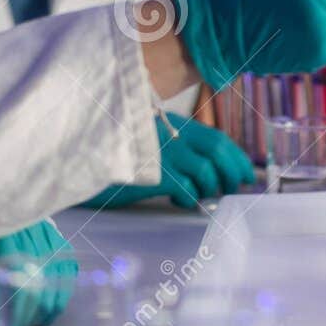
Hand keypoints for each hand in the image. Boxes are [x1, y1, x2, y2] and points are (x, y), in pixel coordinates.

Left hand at [0, 218, 75, 325]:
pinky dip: (53, 302)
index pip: (4, 278)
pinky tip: (35, 313)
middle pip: (33, 285)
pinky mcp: (58, 242)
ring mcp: (47, 235)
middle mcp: (28, 228)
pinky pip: (65, 278)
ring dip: (34, 315)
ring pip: (52, 285)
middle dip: (15, 320)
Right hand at [84, 112, 254, 208]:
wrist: (78, 155)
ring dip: (210, 188)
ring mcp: (162, 154)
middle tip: (234, 188)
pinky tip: (178, 201)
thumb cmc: (114, 151)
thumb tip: (207, 168)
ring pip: (206, 173)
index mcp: (171, 124)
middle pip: (218, 152)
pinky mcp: (153, 175)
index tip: (247, 173)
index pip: (216, 137)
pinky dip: (189, 200)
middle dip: (233, 173)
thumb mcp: (148, 140)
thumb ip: (174, 146)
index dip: (236, 157)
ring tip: (200, 196)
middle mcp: (170, 134)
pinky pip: (186, 191)